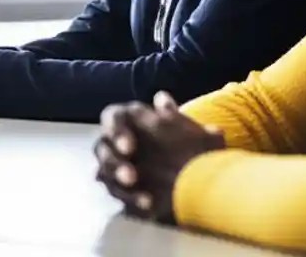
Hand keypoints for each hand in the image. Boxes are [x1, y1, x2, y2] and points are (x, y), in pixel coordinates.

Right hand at [94, 92, 224, 222]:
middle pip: (103, 149)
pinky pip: (119, 195)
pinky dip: (133, 201)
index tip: (129, 148)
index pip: (112, 118)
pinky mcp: (121, 189)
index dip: (116, 131)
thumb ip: (175, 118)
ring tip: (143, 198)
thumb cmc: (192, 147)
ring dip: (120, 185)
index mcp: (130, 120)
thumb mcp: (191, 131)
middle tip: (131, 177)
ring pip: (105, 174)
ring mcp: (115, 166)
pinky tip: (150, 207)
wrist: (202, 177)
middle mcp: (116, 142)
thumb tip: (162, 99)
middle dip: (115, 163)